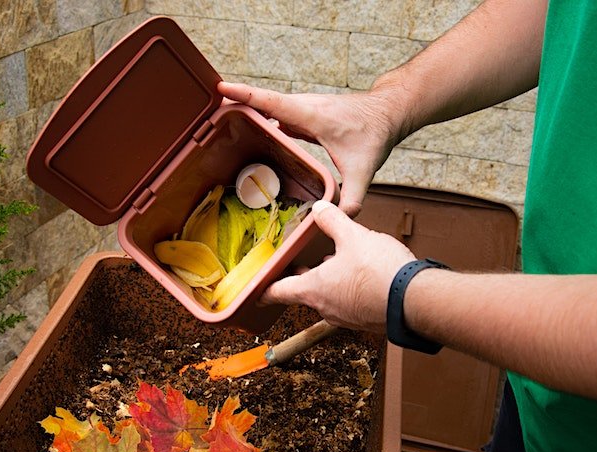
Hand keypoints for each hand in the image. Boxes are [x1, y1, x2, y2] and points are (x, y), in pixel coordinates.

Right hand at [218, 81, 400, 216]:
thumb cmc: (375, 132)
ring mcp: (302, 109)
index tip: (220, 88)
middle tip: (209, 116)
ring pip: (268, 107)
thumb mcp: (363, 168)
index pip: (270, 101)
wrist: (387, 113)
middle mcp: (302, 107)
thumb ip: (353, 195)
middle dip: (236, 105)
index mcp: (309, 114)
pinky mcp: (304, 114)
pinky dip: (262, 120)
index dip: (244, 94)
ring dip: (247, 112)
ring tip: (221, 125)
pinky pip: (276, 115)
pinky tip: (252, 135)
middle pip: (261, 103)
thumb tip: (342, 217)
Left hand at [260, 200, 415, 331]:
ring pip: (330, 296)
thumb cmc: (380, 273)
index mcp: (314, 289)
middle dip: (303, 277)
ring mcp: (347, 316)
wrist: (415, 301)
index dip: (264, 289)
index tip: (255, 290)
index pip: (278, 292)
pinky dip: (350, 288)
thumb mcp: (353, 236)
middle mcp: (327, 307)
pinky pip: (351, 302)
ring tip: (337, 260)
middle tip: (301, 264)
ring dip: (330, 280)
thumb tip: (320, 208)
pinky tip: (363, 273)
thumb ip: (333, 220)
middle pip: (306, 292)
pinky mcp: (367, 319)